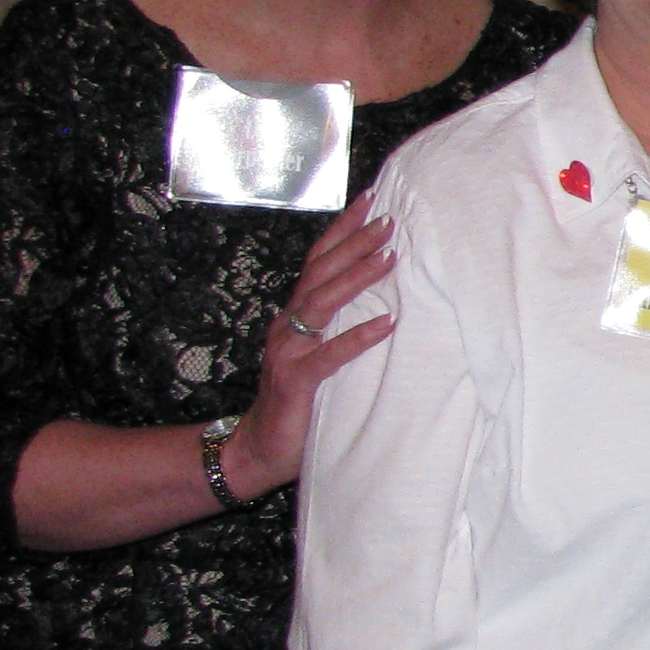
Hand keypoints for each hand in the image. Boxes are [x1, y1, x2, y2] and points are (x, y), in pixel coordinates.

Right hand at [224, 198, 394, 497]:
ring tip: (389, 256)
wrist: (260, 449)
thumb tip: (389, 301)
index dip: (342, 230)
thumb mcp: (320, 356)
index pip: (318, 261)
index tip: (371, 201)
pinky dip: (358, 337)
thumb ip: (339, 328)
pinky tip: (387, 322)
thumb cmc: (300, 401)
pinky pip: (329, 354)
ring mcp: (288, 351)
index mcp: (295, 316)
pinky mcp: (295, 381)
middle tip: (388, 220)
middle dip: (354, 243)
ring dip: (357, 277)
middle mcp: (287, 325)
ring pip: (321, 303)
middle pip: (320, 272)